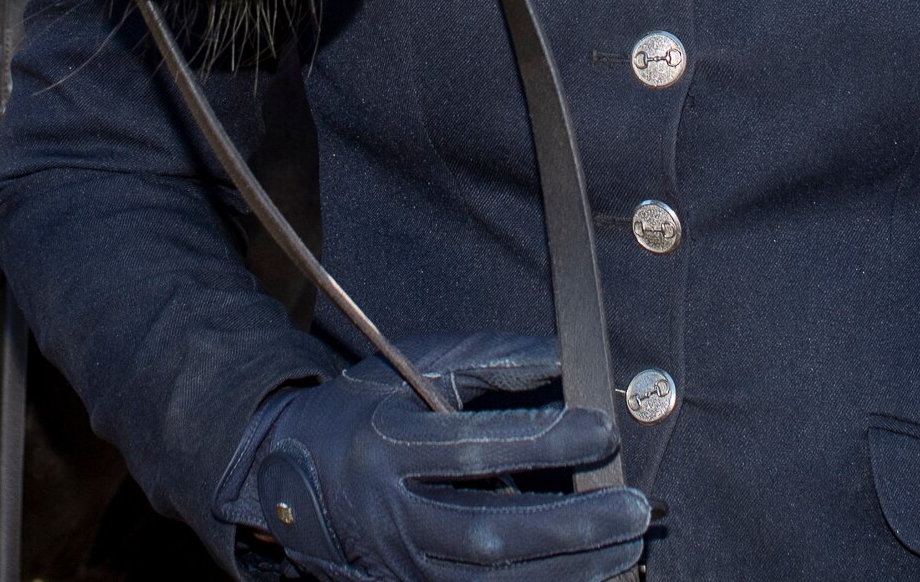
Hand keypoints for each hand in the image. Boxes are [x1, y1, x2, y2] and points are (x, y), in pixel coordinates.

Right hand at [222, 334, 650, 581]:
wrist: (286, 475)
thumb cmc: (365, 412)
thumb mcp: (415, 368)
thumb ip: (493, 361)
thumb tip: (567, 359)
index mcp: (386, 444)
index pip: (474, 449)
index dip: (544, 441)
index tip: (603, 429)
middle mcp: (390, 515)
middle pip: (489, 533)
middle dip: (571, 527)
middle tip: (634, 507)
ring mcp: (399, 567)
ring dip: (568, 571)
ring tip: (625, 545)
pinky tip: (585, 575)